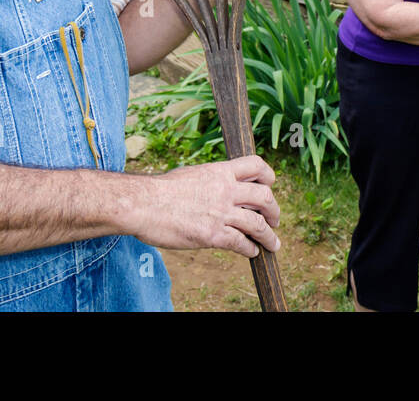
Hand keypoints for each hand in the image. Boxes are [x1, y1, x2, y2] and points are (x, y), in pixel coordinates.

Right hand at [138, 155, 280, 257]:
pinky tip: (251, 252)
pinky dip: (250, 249)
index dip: (268, 175)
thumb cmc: (160, 190)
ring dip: (269, 236)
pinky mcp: (213, 235)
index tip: (270, 184)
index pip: (256, 166)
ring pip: (258, 224)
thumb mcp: (190, 174)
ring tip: (272, 244)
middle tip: (274, 219)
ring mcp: (221, 213)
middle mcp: (226, 190)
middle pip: (265, 196)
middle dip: (274, 210)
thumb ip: (209, 180)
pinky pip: (241, 243)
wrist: (143, 203)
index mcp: (220, 171)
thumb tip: (215, 185)